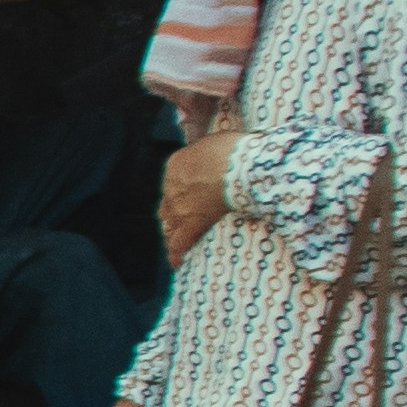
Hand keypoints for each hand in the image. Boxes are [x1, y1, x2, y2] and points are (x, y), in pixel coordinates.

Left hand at [157, 125, 235, 265]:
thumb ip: (209, 154)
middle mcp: (171, 185)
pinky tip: (176, 264)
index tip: (189, 197)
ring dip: (173, 233)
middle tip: (182, 222)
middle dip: (174, 213)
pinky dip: (176, 254)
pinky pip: (179, 243)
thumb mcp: (215, 143)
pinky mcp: (191, 223)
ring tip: (178, 243)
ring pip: (169, 224)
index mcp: (175, 164)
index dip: (181, 192)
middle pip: (168, 204)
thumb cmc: (234, 150)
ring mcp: (179, 206)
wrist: (239, 165)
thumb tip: (216, 155)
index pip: (174, 182)